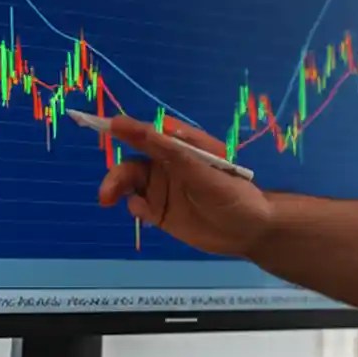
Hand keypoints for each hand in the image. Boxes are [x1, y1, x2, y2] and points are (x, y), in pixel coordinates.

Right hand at [98, 115, 272, 255]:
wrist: (249, 231)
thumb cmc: (232, 192)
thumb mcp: (204, 171)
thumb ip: (172, 152)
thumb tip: (144, 129)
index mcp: (181, 148)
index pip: (149, 134)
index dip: (128, 129)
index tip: (107, 125)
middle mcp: (168, 166)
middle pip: (132, 163)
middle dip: (117, 174)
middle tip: (108, 192)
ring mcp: (163, 189)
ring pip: (130, 184)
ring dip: (117, 188)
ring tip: (108, 200)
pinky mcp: (161, 212)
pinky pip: (138, 206)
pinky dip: (135, 208)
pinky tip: (145, 215)